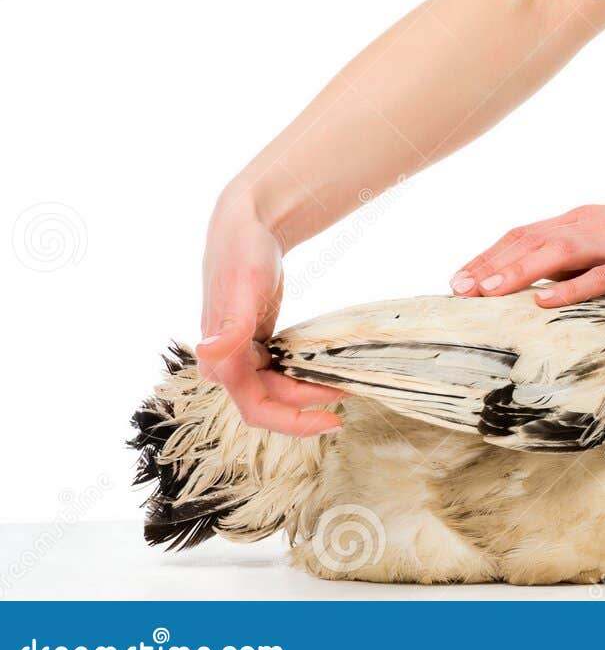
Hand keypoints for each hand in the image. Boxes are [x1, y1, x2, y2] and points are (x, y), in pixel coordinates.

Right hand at [194, 198, 343, 435]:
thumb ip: (229, 327)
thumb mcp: (242, 287)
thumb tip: (208, 355)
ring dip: (308, 391)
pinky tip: (326, 369)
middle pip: (272, 403)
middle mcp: (228, 365)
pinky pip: (280, 372)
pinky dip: (303, 375)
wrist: (244, 227)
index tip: (334, 421)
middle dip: (309, 403)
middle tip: (351, 391)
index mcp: (221, 360)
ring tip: (344, 382)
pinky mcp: (256, 346)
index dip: (294, 422)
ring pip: (277, 390)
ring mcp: (241, 357)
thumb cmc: (241, 252)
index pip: (257, 409)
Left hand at [449, 187, 604, 306]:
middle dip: (489, 265)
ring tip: (486, 291)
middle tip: (456, 290)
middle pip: (528, 241)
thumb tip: (540, 284)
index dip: (487, 256)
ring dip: (517, 272)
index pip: (522, 235)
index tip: (456, 280)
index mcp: (579, 221)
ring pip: (556, 254)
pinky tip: (545, 301)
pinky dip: (571, 288)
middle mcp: (589, 225)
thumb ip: (578, 256)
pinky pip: (602, 276)